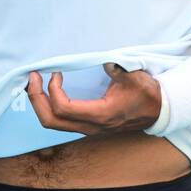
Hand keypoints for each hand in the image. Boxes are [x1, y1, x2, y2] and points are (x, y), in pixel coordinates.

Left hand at [25, 63, 162, 135]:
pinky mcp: (86, 125)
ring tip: (35, 83)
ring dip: (39, 103)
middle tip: (32, 77)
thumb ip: (118, 70)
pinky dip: (48, 106)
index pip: (63, 109)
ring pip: (52, 123)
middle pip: (50, 121)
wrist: (158, 111)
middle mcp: (90, 126)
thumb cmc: (147, 94)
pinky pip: (59, 121)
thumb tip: (105, 62)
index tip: (56, 72)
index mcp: (100, 115)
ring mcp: (87, 128)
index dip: (53, 90)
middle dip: (36, 98)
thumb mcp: (135, 78)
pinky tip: (48, 90)